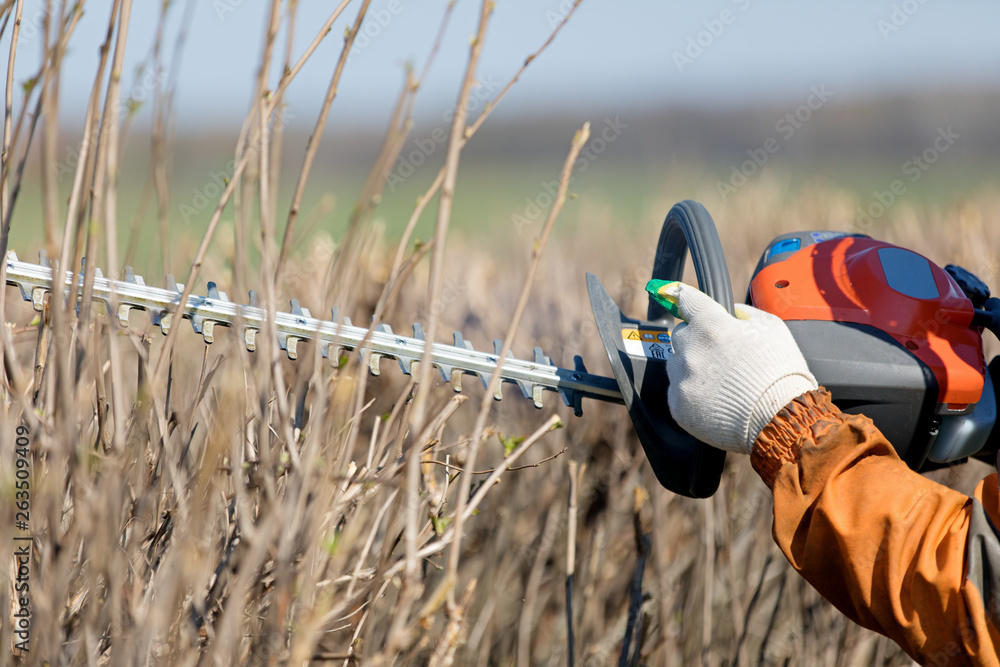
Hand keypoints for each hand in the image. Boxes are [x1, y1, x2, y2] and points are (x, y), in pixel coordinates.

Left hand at [663, 282, 817, 453]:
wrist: (780, 419)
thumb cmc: (780, 373)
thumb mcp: (771, 327)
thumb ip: (743, 313)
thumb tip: (728, 312)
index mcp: (711, 326)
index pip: (688, 301)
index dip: (687, 299)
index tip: (680, 296)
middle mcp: (690, 350)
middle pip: (680, 334)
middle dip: (696, 338)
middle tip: (720, 353)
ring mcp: (682, 379)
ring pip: (676, 363)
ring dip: (692, 366)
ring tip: (720, 380)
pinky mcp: (678, 405)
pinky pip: (677, 391)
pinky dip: (691, 393)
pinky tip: (714, 398)